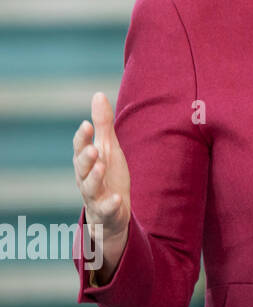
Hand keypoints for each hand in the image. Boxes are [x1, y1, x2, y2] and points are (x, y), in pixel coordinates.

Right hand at [73, 92, 131, 276]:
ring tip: (101, 166)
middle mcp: (86, 178)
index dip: (82, 137)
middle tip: (92, 148)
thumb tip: (98, 94)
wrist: (111, 212)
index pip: (80, 148)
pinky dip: (111, 204)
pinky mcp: (106, 211)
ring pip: (90, 188)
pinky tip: (118, 198)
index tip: (87, 124)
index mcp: (86, 162)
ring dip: (94, 178)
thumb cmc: (107, 175)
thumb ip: (103, 123)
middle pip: (81, 168)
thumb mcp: (107, 147)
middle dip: (85, 158)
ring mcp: (95, 196)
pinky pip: (106, 209)